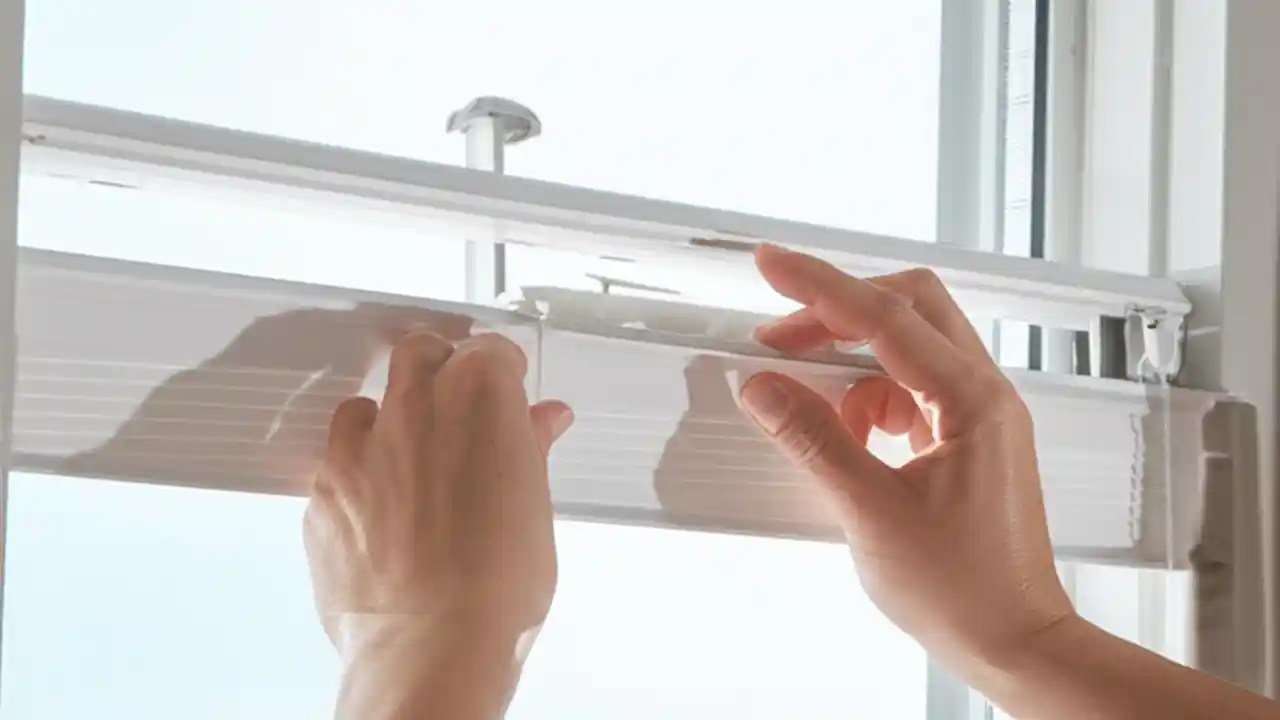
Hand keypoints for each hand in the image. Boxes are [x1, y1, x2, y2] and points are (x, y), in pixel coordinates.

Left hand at [304, 330, 572, 718]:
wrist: (432, 646)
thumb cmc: (497, 584)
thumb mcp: (536, 507)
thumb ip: (529, 448)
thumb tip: (540, 422)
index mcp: (479, 395)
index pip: (491, 352)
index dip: (503, 374)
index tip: (509, 392)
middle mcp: (414, 405)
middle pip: (421, 354)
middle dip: (441, 371)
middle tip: (461, 413)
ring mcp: (359, 445)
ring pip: (368, 405)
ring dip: (390, 422)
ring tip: (415, 467)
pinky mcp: (321, 489)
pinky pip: (336, 464)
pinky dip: (359, 477)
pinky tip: (383, 514)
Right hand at [740, 244, 1072, 672]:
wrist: (1014, 643)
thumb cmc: (966, 591)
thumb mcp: (870, 512)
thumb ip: (813, 440)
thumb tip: (765, 388)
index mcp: (974, 402)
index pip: (887, 317)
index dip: (821, 287)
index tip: (772, 266)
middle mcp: (984, 395)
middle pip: (909, 310)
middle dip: (838, 311)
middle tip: (780, 331)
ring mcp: (979, 415)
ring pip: (907, 349)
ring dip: (850, 364)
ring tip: (804, 405)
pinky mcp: (967, 438)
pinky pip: (909, 390)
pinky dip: (868, 402)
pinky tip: (844, 439)